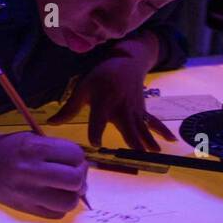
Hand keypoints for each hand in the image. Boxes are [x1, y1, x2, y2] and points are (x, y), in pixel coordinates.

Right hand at [0, 130, 87, 218]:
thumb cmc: (8, 148)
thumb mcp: (30, 138)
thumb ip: (56, 149)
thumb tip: (82, 164)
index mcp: (33, 149)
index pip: (74, 154)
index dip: (79, 157)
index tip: (73, 159)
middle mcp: (31, 171)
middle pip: (74, 179)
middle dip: (80, 176)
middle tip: (74, 174)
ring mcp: (28, 193)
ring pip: (69, 202)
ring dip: (73, 195)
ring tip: (66, 188)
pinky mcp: (25, 208)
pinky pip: (56, 214)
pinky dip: (61, 207)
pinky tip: (54, 197)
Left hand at [48, 52, 175, 150]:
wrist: (127, 64)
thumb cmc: (101, 78)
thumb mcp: (82, 89)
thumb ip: (69, 109)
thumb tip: (50, 123)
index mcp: (103, 104)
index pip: (98, 121)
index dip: (96, 132)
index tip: (95, 144)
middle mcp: (121, 109)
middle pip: (127, 128)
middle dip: (132, 143)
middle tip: (137, 158)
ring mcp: (134, 111)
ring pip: (143, 129)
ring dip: (149, 142)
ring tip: (155, 154)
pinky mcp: (142, 112)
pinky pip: (153, 123)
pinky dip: (163, 131)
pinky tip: (172, 141)